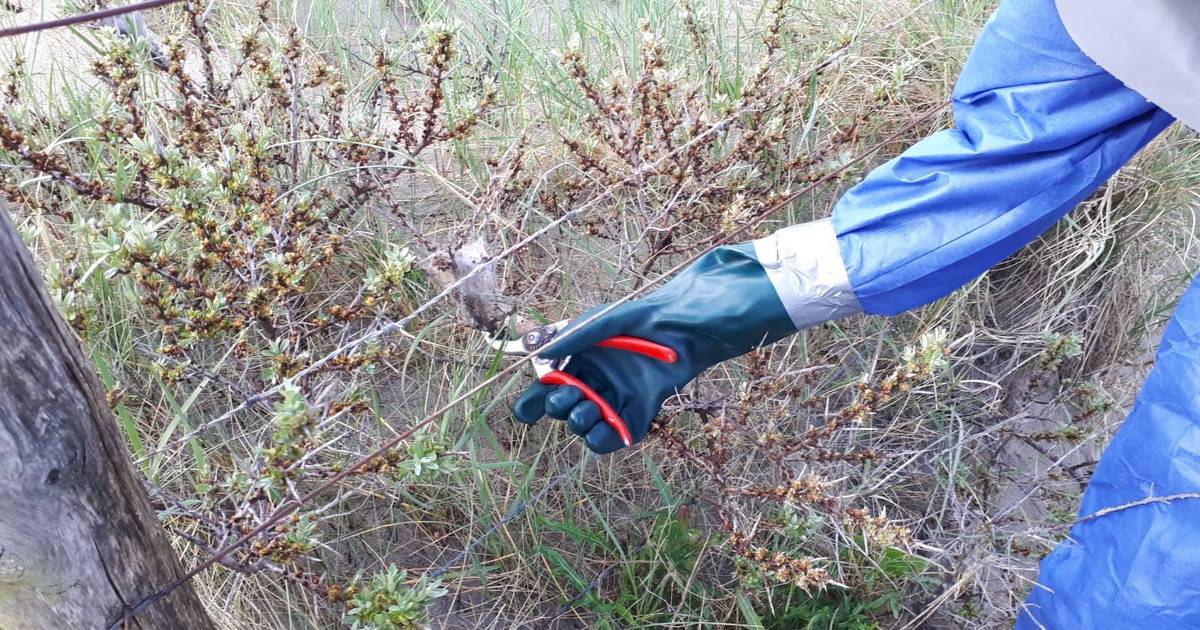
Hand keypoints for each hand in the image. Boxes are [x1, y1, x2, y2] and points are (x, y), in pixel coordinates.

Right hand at [512, 244, 797, 452]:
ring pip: (584, 426)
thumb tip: (542, 359)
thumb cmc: (639, 319)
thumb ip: (572, 340)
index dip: (532, 405)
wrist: (681, 328)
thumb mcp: (600, 323)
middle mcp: (592, 385)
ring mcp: (614, 401)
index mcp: (577, 363)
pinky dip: (604, 438)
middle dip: (560, 406)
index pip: (546, 390)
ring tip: (589, 409)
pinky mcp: (636, 415)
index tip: (527, 412)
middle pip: (561, 409)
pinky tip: (604, 426)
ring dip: (579, 422)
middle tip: (573, 395)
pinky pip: (612, 437)